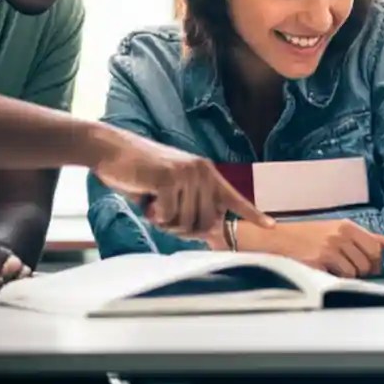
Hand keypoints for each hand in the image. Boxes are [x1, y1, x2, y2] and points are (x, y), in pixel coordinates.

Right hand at [95, 129, 274, 236]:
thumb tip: (210, 232)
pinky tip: (146, 197)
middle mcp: (202, 172)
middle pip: (204, 224)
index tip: (271, 225)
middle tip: (163, 214)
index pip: (233, 198)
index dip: (251, 214)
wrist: (112, 151)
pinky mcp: (170, 178)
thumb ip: (190, 207)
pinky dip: (154, 215)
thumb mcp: (171, 191)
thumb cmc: (140, 174)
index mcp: (206, 174)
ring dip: (165, 221)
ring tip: (153, 201)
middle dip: (182, 229)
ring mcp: (188, 174)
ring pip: (185, 223)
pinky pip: (168, 216)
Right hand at [242, 219, 383, 277]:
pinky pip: (339, 278)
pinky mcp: (318, 262)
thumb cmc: (307, 235)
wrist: (278, 238)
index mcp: (346, 226)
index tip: (369, 265)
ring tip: (334, 268)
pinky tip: (325, 271)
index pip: (374, 247)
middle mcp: (339, 236)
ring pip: (354, 272)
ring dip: (348, 276)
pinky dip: (335, 279)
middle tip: (350, 269)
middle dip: (362, 270)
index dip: (375, 261)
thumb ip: (365, 236)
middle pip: (367, 262)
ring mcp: (329, 249)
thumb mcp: (336, 229)